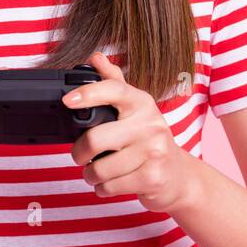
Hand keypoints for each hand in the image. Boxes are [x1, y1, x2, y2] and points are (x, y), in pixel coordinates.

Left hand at [62, 51, 198, 213]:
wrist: (178, 176)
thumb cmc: (149, 141)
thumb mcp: (135, 110)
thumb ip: (114, 83)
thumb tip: (95, 57)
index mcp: (142, 102)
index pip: (114, 90)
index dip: (88, 93)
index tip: (67, 101)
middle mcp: (151, 124)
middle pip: (96, 138)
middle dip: (78, 153)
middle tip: (80, 156)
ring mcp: (154, 151)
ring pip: (100, 168)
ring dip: (91, 175)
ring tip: (97, 172)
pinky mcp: (153, 178)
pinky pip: (110, 186)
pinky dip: (102, 189)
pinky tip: (110, 183)